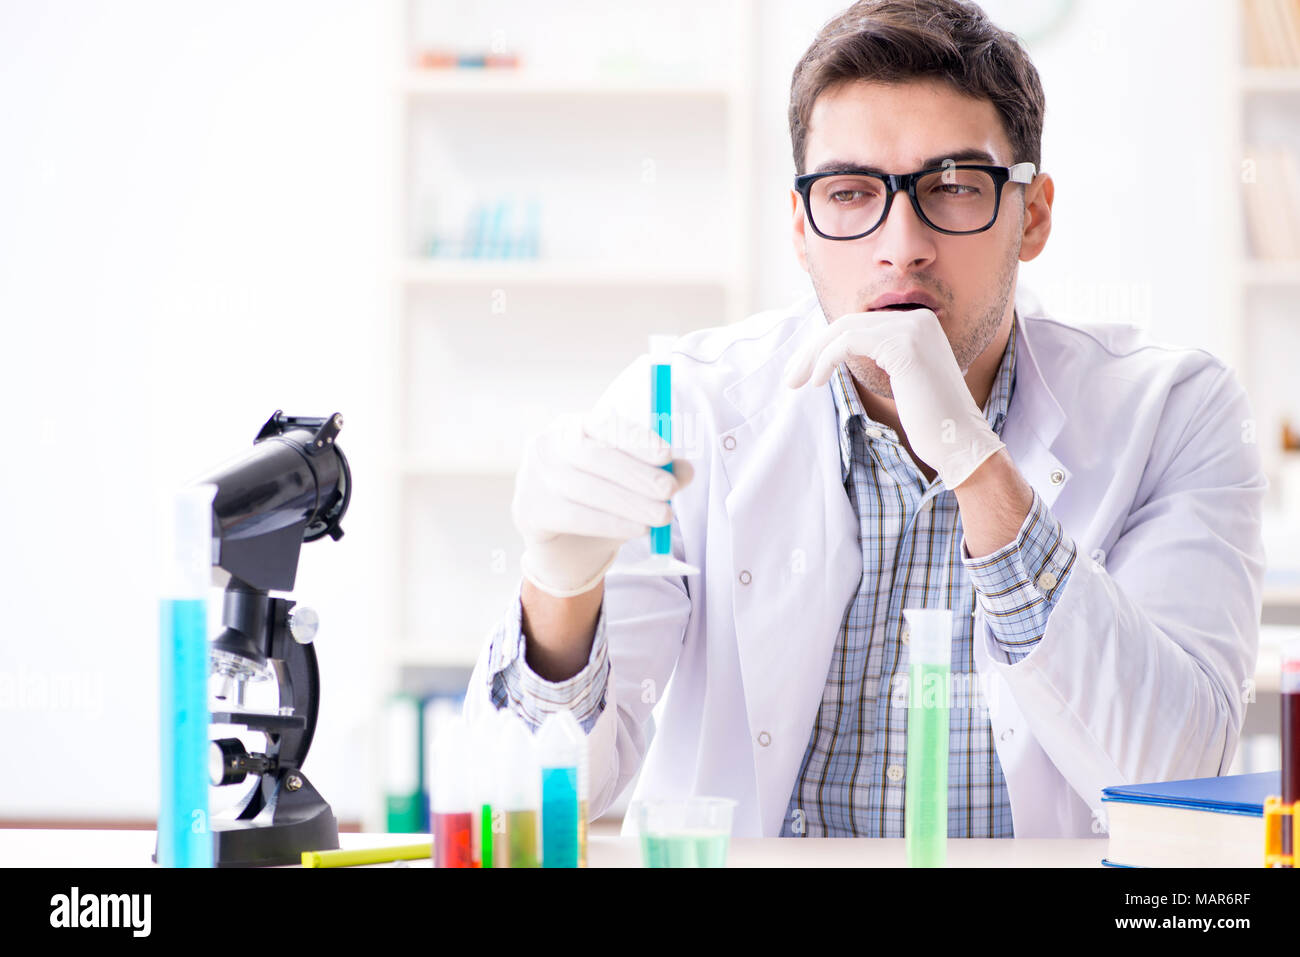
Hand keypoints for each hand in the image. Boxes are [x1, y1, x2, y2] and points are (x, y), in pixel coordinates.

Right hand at [513, 409, 694, 597]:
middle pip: (594, 455)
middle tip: (670, 492)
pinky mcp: (529, 509)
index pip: (604, 424)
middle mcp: (548, 444)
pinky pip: (575, 516)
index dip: (636, 439)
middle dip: (636, 474)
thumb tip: (686, 471)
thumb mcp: (628, 483)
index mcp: (573, 425)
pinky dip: (611, 523)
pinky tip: (637, 529)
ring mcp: (533, 476)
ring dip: (630, 504)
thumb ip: (657, 472)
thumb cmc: (599, 501)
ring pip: (587, 489)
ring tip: (663, 517)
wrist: (562, 543)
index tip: (667, 455)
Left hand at [780, 307, 1003, 488]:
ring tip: (796, 381)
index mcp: (919, 323)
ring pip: (843, 330)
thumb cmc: (931, 421)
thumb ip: (882, 357)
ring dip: (813, 355)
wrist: (960, 442)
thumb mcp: (905, 379)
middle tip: (791, 377)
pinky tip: (817, 381)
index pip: (859, 324)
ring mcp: (912, 328)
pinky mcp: (902, 345)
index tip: (806, 370)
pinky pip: (849, 343)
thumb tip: (839, 351)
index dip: (826, 345)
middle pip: (847, 323)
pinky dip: (826, 359)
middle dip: (812, 349)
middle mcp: (917, 319)